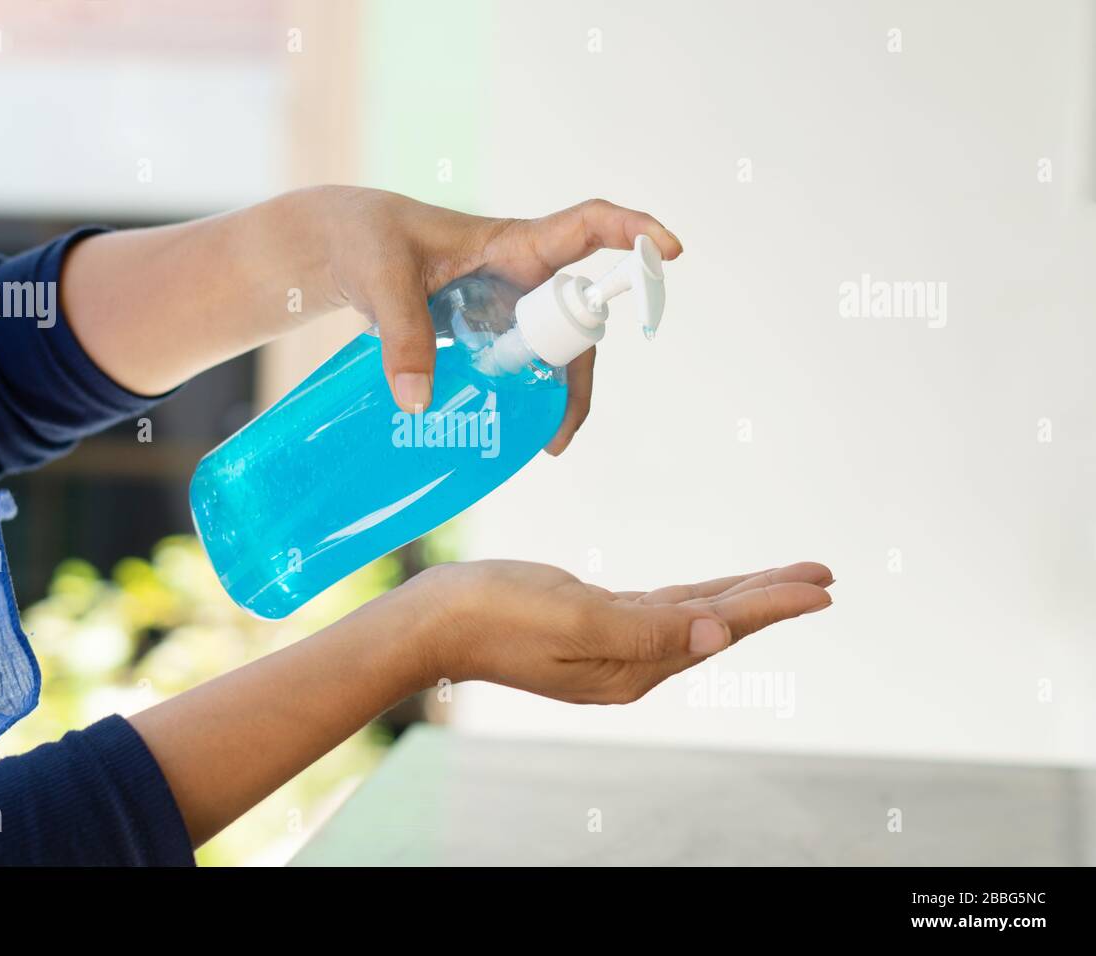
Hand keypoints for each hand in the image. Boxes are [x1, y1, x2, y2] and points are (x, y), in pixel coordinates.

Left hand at [312, 187, 683, 453]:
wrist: (342, 250)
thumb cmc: (367, 241)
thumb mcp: (381, 279)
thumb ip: (401, 334)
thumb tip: (418, 403)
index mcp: (511, 244)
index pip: (585, 228)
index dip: (632, 233)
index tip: (670, 250)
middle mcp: (521, 278)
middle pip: (577, 322)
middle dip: (581, 371)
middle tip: (560, 427)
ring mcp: (507, 310)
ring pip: (555, 354)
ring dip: (559, 395)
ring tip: (548, 443)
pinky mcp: (485, 336)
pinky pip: (521, 369)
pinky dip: (525, 400)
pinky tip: (513, 435)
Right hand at [403, 559, 832, 703]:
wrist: (435, 621)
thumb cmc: (498, 614)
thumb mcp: (578, 620)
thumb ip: (652, 630)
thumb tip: (719, 637)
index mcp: (634, 666)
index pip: (718, 629)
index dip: (772, 603)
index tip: (820, 585)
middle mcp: (631, 661)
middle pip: (716, 624)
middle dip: (769, 597)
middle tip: (821, 575)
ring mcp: (611, 644)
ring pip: (693, 614)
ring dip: (739, 594)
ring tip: (785, 578)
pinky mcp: (591, 623)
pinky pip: (661, 608)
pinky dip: (695, 597)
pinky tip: (711, 592)